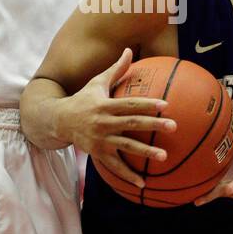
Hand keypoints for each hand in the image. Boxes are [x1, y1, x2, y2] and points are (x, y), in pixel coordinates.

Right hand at [64, 47, 175, 188]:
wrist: (58, 121)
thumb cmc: (83, 99)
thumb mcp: (97, 83)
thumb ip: (115, 69)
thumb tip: (128, 50)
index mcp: (105, 105)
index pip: (130, 104)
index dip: (148, 104)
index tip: (166, 105)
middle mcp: (103, 123)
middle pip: (132, 124)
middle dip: (153, 125)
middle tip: (173, 126)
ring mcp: (100, 140)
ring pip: (126, 147)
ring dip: (145, 153)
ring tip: (164, 156)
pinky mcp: (97, 154)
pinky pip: (115, 167)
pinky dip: (128, 176)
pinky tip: (143, 183)